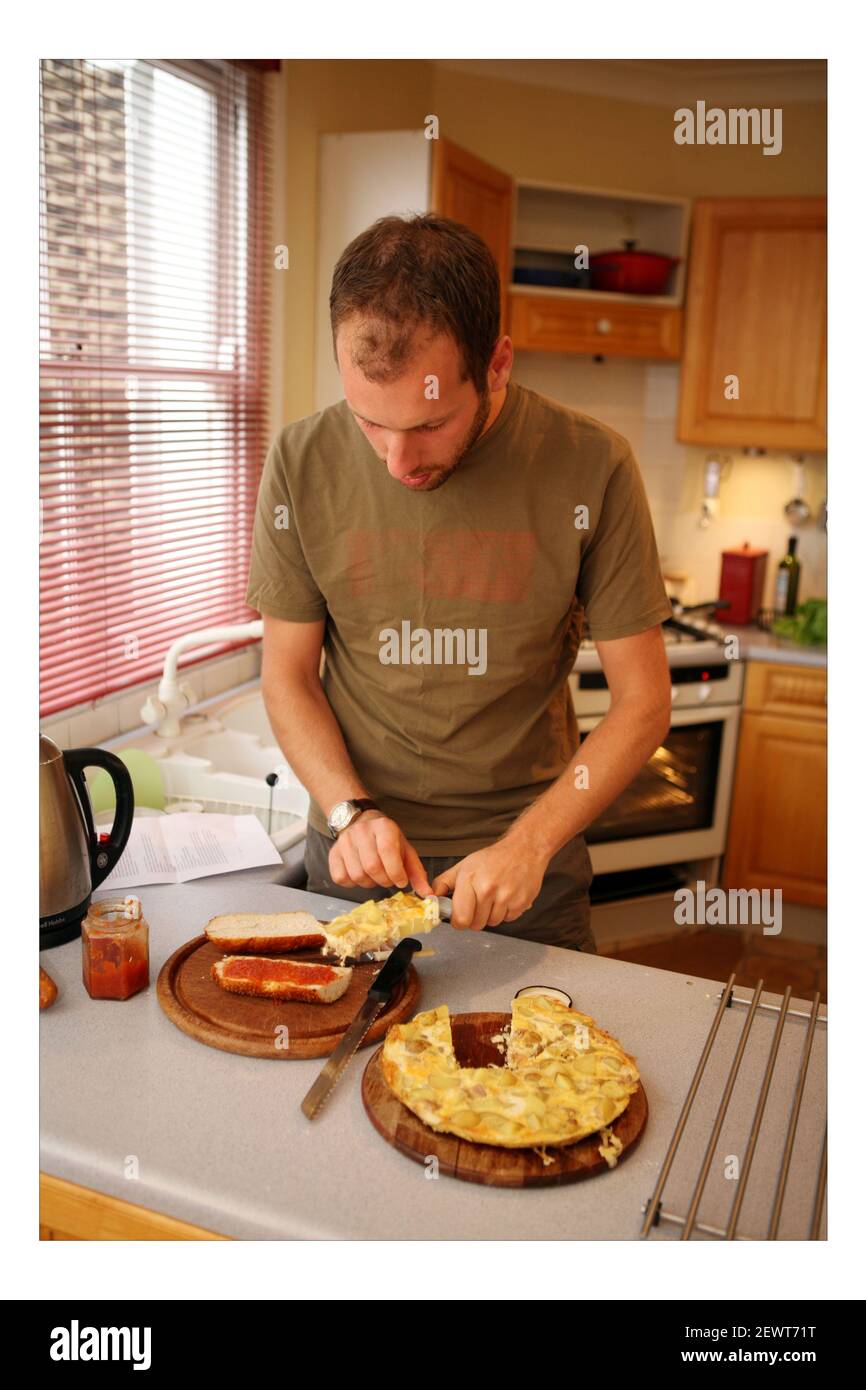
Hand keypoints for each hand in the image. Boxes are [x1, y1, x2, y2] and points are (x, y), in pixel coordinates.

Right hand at [328, 811, 432, 895]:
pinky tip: (361, 876)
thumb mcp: (406, 850)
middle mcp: (361, 832)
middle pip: (372, 867)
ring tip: (375, 876)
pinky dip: (352, 884)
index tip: (401, 881)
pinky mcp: (333, 853)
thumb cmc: (387, 840)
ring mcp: (344, 842)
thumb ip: (417, 873)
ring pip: (357, 875)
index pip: (388, 852)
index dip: (396, 872)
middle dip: (384, 880)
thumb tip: (428, 894)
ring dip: (370, 883)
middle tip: (389, 880)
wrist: (361, 823)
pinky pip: (341, 878)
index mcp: (384, 827)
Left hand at [430, 830, 549, 930]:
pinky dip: (505, 913)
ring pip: (492, 923)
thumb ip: (443, 884)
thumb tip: (429, 899)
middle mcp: (487, 889)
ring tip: (493, 897)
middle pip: (476, 925)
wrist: (524, 849)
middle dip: (475, 918)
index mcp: (470, 880)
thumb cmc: (493, 858)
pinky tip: (505, 897)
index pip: (460, 918)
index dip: (458, 921)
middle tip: (478, 904)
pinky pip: (508, 920)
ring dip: (490, 915)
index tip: (460, 916)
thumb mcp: (463, 866)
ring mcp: (506, 896)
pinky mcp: (521, 902)